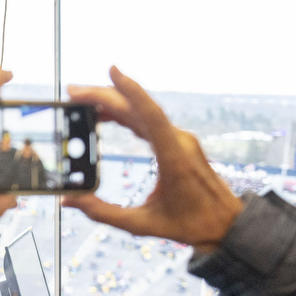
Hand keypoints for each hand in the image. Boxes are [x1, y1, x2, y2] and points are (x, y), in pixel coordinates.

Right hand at [62, 66, 242, 254]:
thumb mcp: (143, 225)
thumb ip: (103, 213)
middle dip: (105, 96)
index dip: (131, 90)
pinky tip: (106, 116)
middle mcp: (179, 141)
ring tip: (81, 102)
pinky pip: (148, 121)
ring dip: (113, 103)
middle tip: (72, 93)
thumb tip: (69, 201)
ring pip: (142, 113)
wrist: (226, 224)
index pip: (150, 115)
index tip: (112, 70)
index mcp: (175, 158)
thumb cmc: (191, 224)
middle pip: (139, 109)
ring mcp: (180, 140)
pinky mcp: (178, 143)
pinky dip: (125, 115)